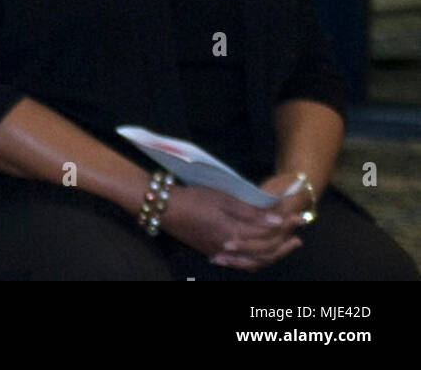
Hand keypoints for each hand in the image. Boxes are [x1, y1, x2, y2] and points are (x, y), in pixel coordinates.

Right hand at [161, 182, 303, 271]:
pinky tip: (257, 255)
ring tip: (283, 246)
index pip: (267, 234)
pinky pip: (241, 263)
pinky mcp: (212, 252)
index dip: (285, 226)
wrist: (164, 208)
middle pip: (265, 254)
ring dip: (271, 255)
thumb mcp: (222, 198)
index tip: (298, 217)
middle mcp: (231, 249)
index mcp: (235, 234)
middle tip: (297, 238)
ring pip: (254, 262)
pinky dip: (254, 261)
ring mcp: (221, 253)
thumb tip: (277, 219)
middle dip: (283, 246)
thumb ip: (250, 212)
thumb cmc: (193, 198)